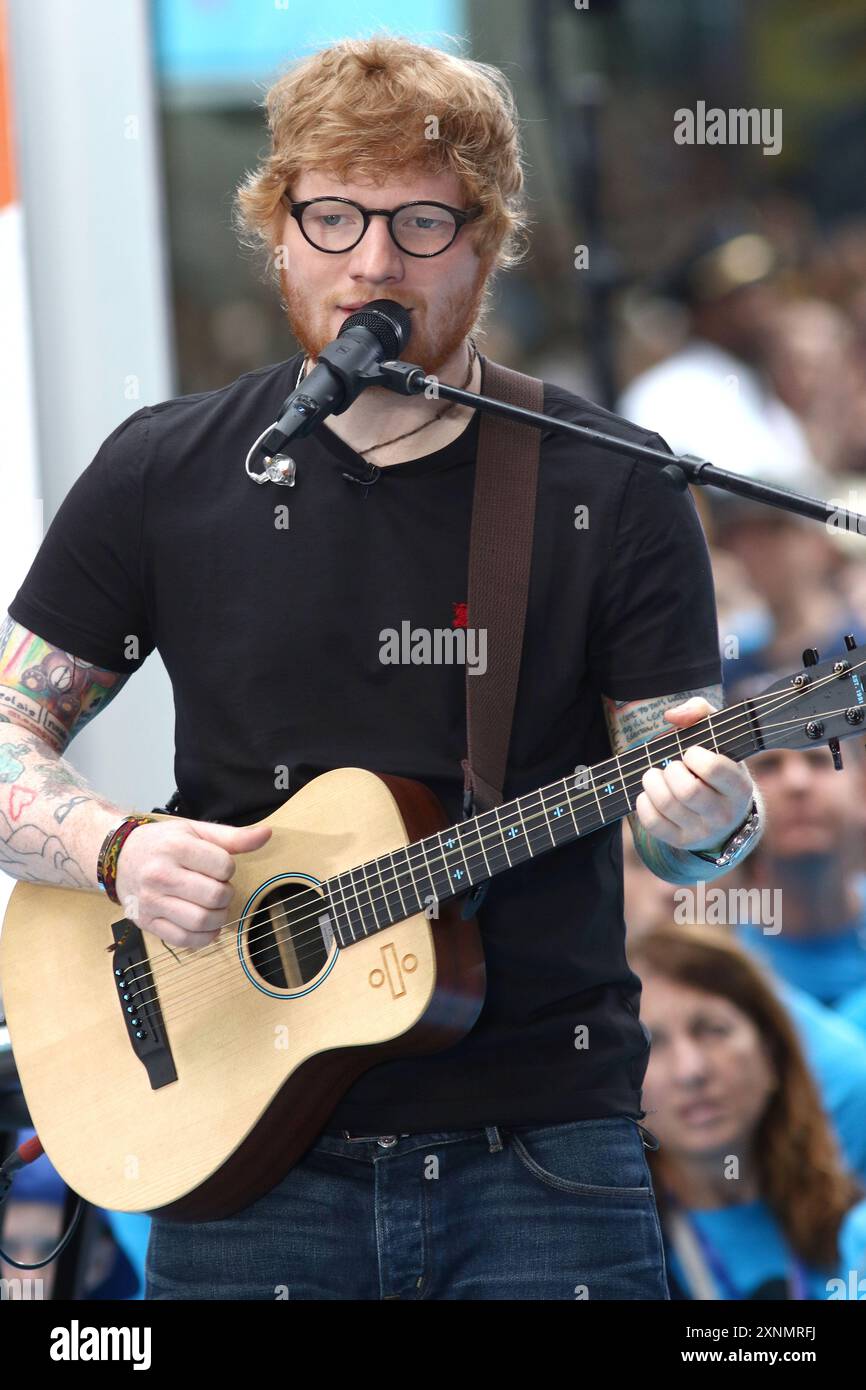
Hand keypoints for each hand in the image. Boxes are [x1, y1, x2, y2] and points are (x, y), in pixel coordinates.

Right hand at [113, 818, 272, 948]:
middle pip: (215, 896)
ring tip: (214, 907)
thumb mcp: (195, 830)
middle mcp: (160, 875)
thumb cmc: (162, 843)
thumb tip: (265, 835)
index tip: (220, 867)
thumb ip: (232, 836)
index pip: (223, 865)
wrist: (119, 857)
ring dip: (219, 917)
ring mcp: (152, 902)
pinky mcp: (147, 923)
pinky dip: (204, 937)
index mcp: (175, 847)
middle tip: (219, 889)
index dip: (229, 868)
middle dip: (226, 894)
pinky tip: (206, 926)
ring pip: (201, 921)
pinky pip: (184, 940)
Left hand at [634, 696, 753, 852]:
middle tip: (671, 766)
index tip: (691, 753)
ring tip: (656, 775)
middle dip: (671, 771)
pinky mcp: (681, 840)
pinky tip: (649, 793)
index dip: (695, 756)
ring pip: (667, 805)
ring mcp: (703, 831)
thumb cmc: (717, 766)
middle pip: (687, 791)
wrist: (725, 815)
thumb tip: (670, 716)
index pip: (714, 769)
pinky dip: (643, 802)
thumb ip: (699, 712)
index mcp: (739, 787)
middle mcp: (725, 813)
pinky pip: (653, 823)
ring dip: (653, 782)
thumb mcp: (719, 737)